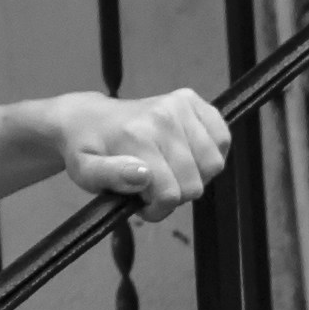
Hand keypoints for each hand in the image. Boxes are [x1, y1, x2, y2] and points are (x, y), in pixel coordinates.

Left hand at [55, 86, 228, 220]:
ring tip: (168, 171)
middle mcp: (162, 116)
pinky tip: (187, 157)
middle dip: (174, 195)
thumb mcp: (85, 172)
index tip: (140, 203)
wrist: (88, 119)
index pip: (170, 194)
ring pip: (213, 165)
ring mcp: (180, 105)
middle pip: (194, 183)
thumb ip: (110, 177)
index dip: (157, 209)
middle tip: (152, 187)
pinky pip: (222, 139)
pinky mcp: (192, 101)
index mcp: (136, 136)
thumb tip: (143, 176)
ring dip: (193, 177)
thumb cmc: (88, 151)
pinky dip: (209, 155)